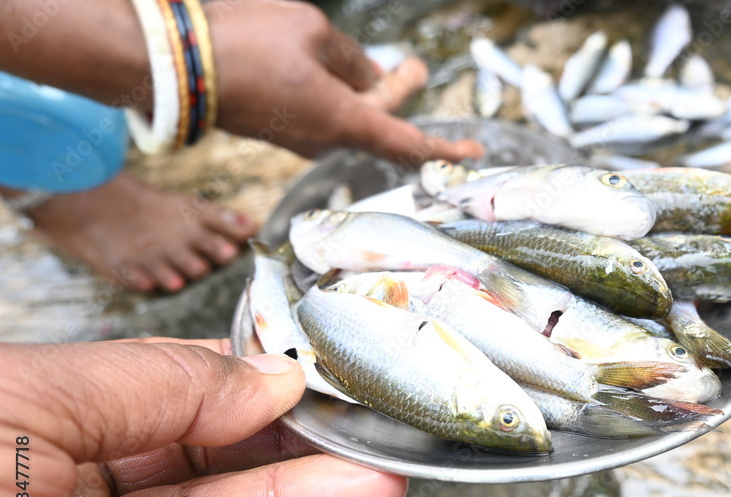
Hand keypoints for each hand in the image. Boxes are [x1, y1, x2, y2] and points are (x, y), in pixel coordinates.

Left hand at [0, 338, 406, 496]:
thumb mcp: (19, 410)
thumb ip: (152, 383)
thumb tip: (262, 375)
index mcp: (25, 419)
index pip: (160, 387)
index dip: (240, 380)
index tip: (313, 378)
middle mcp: (52, 493)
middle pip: (198, 462)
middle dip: (288, 451)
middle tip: (364, 440)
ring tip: (371, 494)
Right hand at [207, 1, 483, 162]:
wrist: (173, 65)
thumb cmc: (246, 42)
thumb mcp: (312, 31)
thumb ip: (349, 58)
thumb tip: (367, 77)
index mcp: (343, 122)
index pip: (408, 144)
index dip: (446, 148)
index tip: (475, 150)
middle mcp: (326, 141)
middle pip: (380, 122)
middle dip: (400, 91)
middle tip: (418, 66)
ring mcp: (301, 139)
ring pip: (351, 116)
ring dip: (370, 89)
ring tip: (384, 61)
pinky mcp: (280, 130)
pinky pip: (324, 115)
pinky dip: (339, 93)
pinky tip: (337, 71)